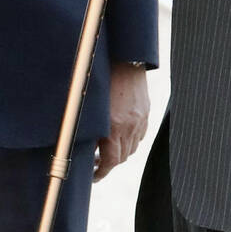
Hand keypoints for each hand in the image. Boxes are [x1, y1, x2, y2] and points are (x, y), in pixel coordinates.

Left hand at [95, 63, 149, 181]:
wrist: (124, 56)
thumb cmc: (101, 77)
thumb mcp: (90, 105)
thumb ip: (90, 127)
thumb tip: (84, 145)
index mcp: (113, 126)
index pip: (110, 162)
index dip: (100, 173)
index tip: (92, 175)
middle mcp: (129, 125)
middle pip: (122, 158)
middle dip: (108, 163)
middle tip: (95, 161)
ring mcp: (140, 119)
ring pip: (132, 148)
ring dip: (120, 152)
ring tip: (107, 147)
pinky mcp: (146, 111)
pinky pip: (140, 134)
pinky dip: (131, 139)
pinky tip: (120, 133)